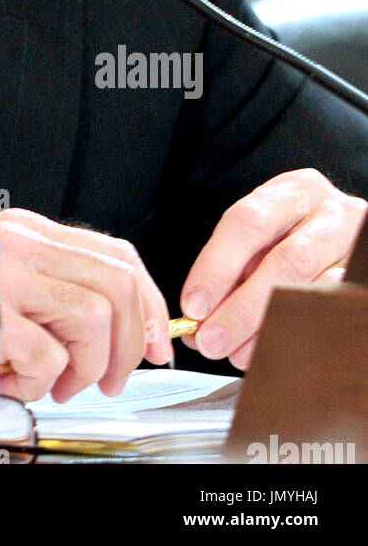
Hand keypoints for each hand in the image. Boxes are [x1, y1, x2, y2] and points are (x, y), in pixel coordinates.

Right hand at [0, 209, 172, 403]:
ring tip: (50, 382)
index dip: (149, 304)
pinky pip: (49, 357)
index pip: (117, 253)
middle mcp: (17, 242)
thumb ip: (50, 288)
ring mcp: (2, 273)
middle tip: (108, 380)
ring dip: (84, 368)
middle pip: (118, 284)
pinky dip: (39, 383)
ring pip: (94, 319)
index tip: (156, 343)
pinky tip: (10, 379)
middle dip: (130, 345)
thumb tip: (124, 329)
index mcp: (24, 230)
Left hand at [179, 168, 367, 369]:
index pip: (247, 222)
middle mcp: (332, 213)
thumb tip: (195, 322)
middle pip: (286, 262)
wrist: (342, 235)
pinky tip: (272, 352)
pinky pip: (332, 314)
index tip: (194, 305)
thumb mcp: (262, 237)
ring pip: (314, 293)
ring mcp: (356, 248)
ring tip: (238, 354)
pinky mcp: (366, 279)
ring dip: (269, 329)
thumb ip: (228, 272)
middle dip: (243, 308)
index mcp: (294, 190)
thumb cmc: (292, 236)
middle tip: (212, 341)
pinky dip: (297, 336)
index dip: (216, 266)